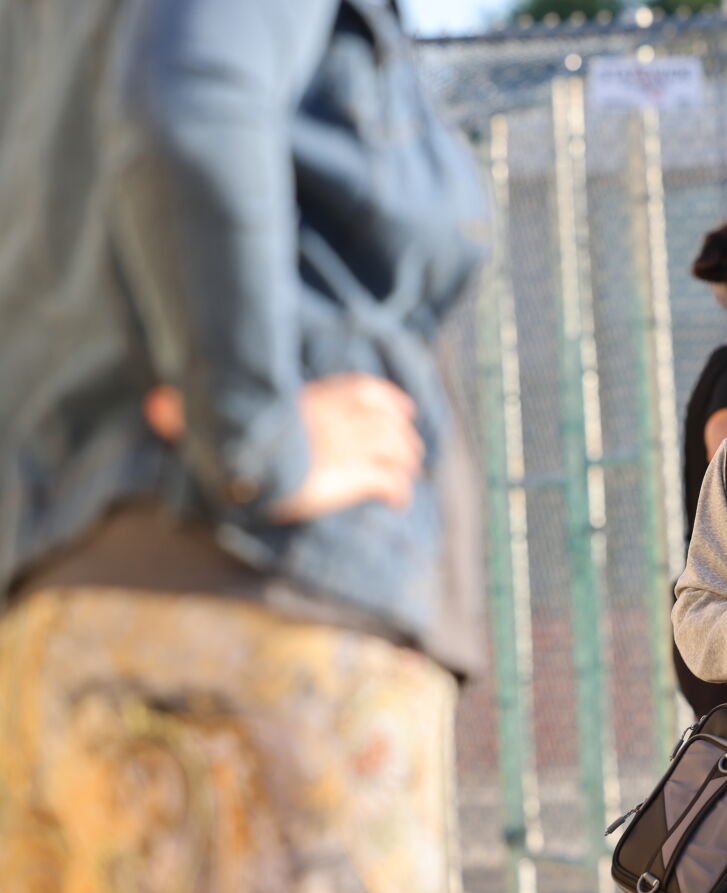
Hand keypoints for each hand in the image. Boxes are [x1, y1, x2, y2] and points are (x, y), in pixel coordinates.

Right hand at [144, 374, 423, 522]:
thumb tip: (151, 404)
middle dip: (405, 438)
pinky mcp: (356, 477)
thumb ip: (195, 411)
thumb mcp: (218, 416)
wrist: (250, 462)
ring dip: (407, 463)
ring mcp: (354, 447)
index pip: (368, 391)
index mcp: (319, 399)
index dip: (390, 401)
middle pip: (392, 423)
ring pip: (400, 451)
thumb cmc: (231, 438)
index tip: (403, 410)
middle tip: (410, 452)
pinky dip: (399, 491)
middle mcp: (345, 419)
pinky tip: (397, 502)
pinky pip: (391, 482)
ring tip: (406, 475)